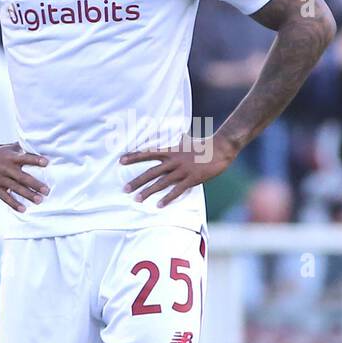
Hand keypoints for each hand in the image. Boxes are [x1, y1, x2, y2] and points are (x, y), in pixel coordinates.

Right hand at [0, 141, 48, 212]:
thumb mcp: (8, 148)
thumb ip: (21, 149)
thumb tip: (37, 146)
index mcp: (11, 157)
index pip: (25, 158)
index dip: (36, 160)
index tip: (47, 163)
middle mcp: (7, 168)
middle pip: (23, 177)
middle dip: (35, 184)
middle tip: (47, 191)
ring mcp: (0, 179)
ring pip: (16, 188)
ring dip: (28, 195)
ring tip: (39, 200)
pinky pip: (5, 197)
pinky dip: (14, 204)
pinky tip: (23, 209)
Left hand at [120, 132, 237, 207]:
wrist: (221, 148)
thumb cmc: (204, 145)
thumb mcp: (187, 142)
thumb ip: (178, 143)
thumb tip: (177, 137)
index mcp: (171, 151)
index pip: (148, 153)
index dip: (134, 156)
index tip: (121, 160)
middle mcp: (174, 161)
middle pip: (151, 171)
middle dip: (137, 180)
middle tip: (124, 189)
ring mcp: (183, 170)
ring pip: (161, 182)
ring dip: (148, 191)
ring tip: (137, 199)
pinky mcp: (192, 179)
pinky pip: (177, 190)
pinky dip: (168, 198)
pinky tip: (158, 205)